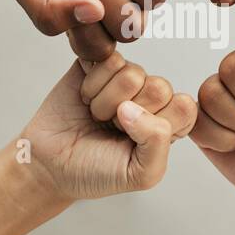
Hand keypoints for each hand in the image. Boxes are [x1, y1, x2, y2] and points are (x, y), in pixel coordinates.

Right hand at [22, 52, 196, 201]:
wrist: (49, 164)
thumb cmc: (96, 171)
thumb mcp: (140, 174)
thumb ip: (157, 144)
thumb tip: (135, 108)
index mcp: (168, 124)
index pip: (185, 107)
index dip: (158, 124)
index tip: (134, 142)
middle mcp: (150, 98)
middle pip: (160, 87)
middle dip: (128, 114)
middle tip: (111, 128)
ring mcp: (125, 79)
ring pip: (133, 73)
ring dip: (106, 102)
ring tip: (97, 115)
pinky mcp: (100, 64)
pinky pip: (108, 60)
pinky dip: (92, 85)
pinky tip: (86, 99)